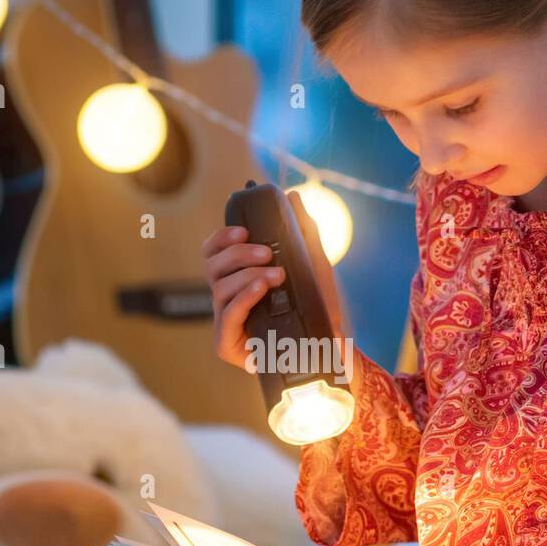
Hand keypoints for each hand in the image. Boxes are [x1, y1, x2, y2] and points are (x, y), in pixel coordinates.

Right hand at [201, 190, 348, 375]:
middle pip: (212, 267)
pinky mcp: (228, 346)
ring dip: (247, 275)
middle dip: (237, 254)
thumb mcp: (314, 265)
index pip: (214, 253)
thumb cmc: (321, 310)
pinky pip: (227, 316)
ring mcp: (227, 323)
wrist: (334, 349)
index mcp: (239, 280)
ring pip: (219, 288)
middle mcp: (228, 299)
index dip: (222, 238)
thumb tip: (292, 196)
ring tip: (276, 275)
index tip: (243, 230)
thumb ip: (303, 231)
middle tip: (266, 253)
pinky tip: (261, 288)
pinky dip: (243, 297)